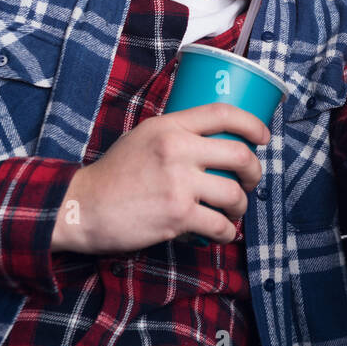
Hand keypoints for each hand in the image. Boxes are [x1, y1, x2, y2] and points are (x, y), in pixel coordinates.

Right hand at [50, 104, 268, 253]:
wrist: (82, 208)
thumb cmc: (113, 175)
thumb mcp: (143, 138)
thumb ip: (175, 135)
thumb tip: (214, 143)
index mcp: (170, 126)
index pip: (223, 112)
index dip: (253, 123)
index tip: (264, 137)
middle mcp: (177, 149)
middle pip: (241, 154)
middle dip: (256, 172)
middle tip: (252, 182)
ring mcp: (179, 183)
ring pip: (235, 194)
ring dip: (241, 207)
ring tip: (231, 212)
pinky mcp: (178, 215)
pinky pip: (220, 225)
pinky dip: (226, 232)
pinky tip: (219, 232)